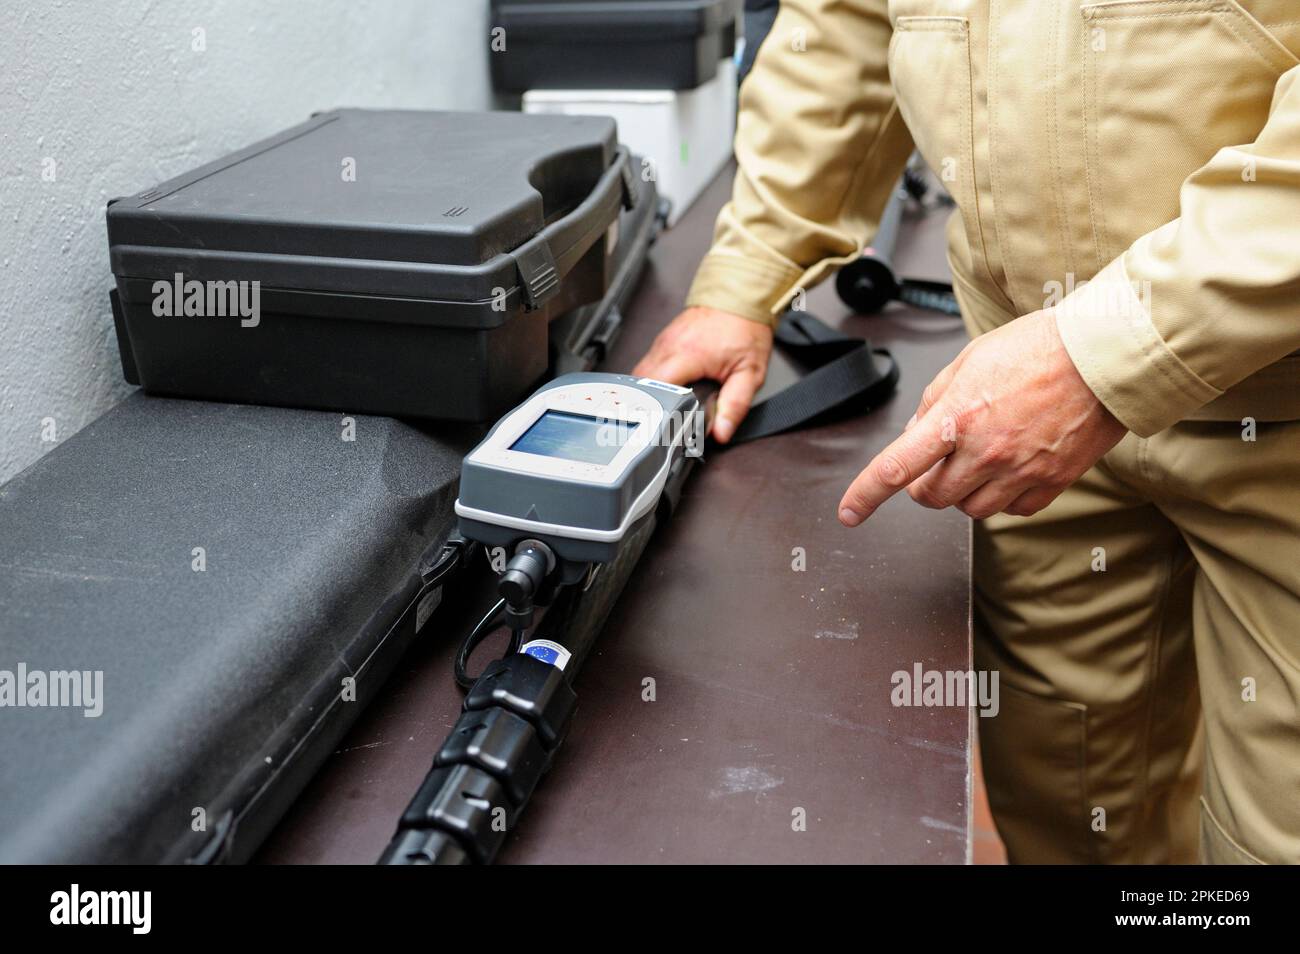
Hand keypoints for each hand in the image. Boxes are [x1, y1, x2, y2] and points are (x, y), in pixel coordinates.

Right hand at [632, 306, 773, 442]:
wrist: (740, 295)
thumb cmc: (745, 329)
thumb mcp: (750, 373)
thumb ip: (735, 405)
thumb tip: (721, 432)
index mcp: (687, 355)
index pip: (654, 389)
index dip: (654, 412)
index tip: (661, 426)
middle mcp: (668, 347)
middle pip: (639, 384)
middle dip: (645, 406)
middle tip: (657, 423)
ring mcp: (662, 342)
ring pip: (639, 374)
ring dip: (646, 393)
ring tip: (659, 410)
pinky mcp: (662, 340)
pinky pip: (647, 364)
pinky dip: (651, 381)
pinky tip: (664, 390)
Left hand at [837, 309, 1126, 524]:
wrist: (1103, 355)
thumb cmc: (1038, 348)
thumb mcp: (969, 361)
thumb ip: (935, 401)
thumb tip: (915, 435)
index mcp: (957, 416)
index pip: (897, 467)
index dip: (866, 495)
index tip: (849, 512)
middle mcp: (986, 450)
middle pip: (932, 497)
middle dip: (925, 484)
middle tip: (938, 462)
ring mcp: (1020, 470)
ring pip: (970, 509)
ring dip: (964, 492)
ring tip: (981, 459)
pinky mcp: (1052, 482)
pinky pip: (1012, 510)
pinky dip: (1003, 497)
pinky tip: (1011, 469)